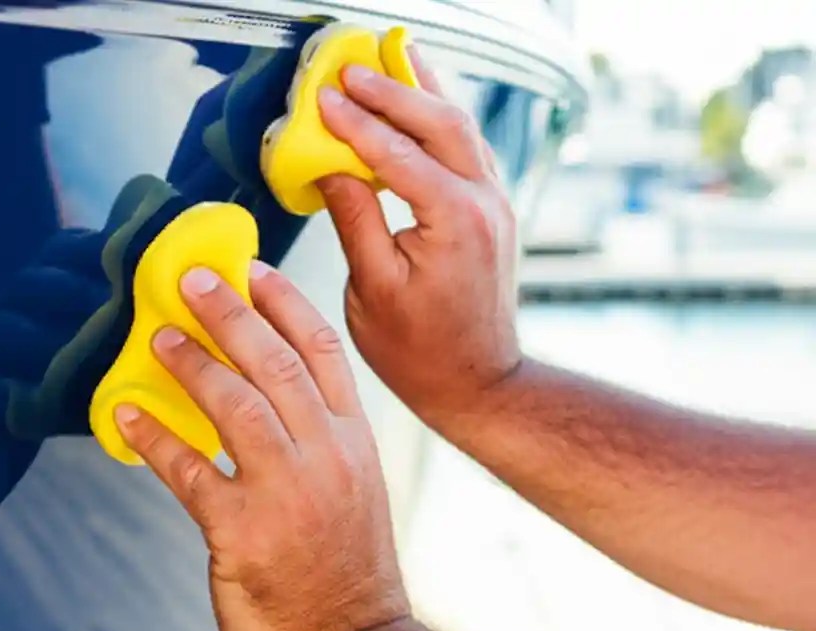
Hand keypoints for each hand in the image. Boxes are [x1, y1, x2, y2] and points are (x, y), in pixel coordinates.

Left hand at [112, 261, 409, 630]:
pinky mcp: (244, 531)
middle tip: (192, 281)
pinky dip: (154, 438)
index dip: (285, 304)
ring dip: (192, 364)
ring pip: (237, 405)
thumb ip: (314, 438)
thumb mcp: (351, 489)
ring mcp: (288, 493)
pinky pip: (189, 470)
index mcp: (353, 441)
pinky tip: (127, 414)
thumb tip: (257, 390)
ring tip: (158, 337)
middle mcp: (327, 457)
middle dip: (231, 314)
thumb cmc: (343, 567)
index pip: (322, 353)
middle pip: (277, 364)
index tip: (252, 271)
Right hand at [315, 49, 522, 420]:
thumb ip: (354, 220)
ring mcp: (496, 204)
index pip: (396, 153)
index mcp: (454, 221)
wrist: (477, 383)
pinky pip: (468, 148)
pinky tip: (420, 104)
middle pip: (440, 122)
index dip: (354, 121)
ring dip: (424, 92)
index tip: (322, 97)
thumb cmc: (421, 352)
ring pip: (461, 127)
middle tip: (351, 68)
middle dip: (393, 89)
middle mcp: (485, 203)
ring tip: (393, 59)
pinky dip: (440, 118)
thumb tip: (330, 168)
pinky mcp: (492, 211)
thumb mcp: (372, 290)